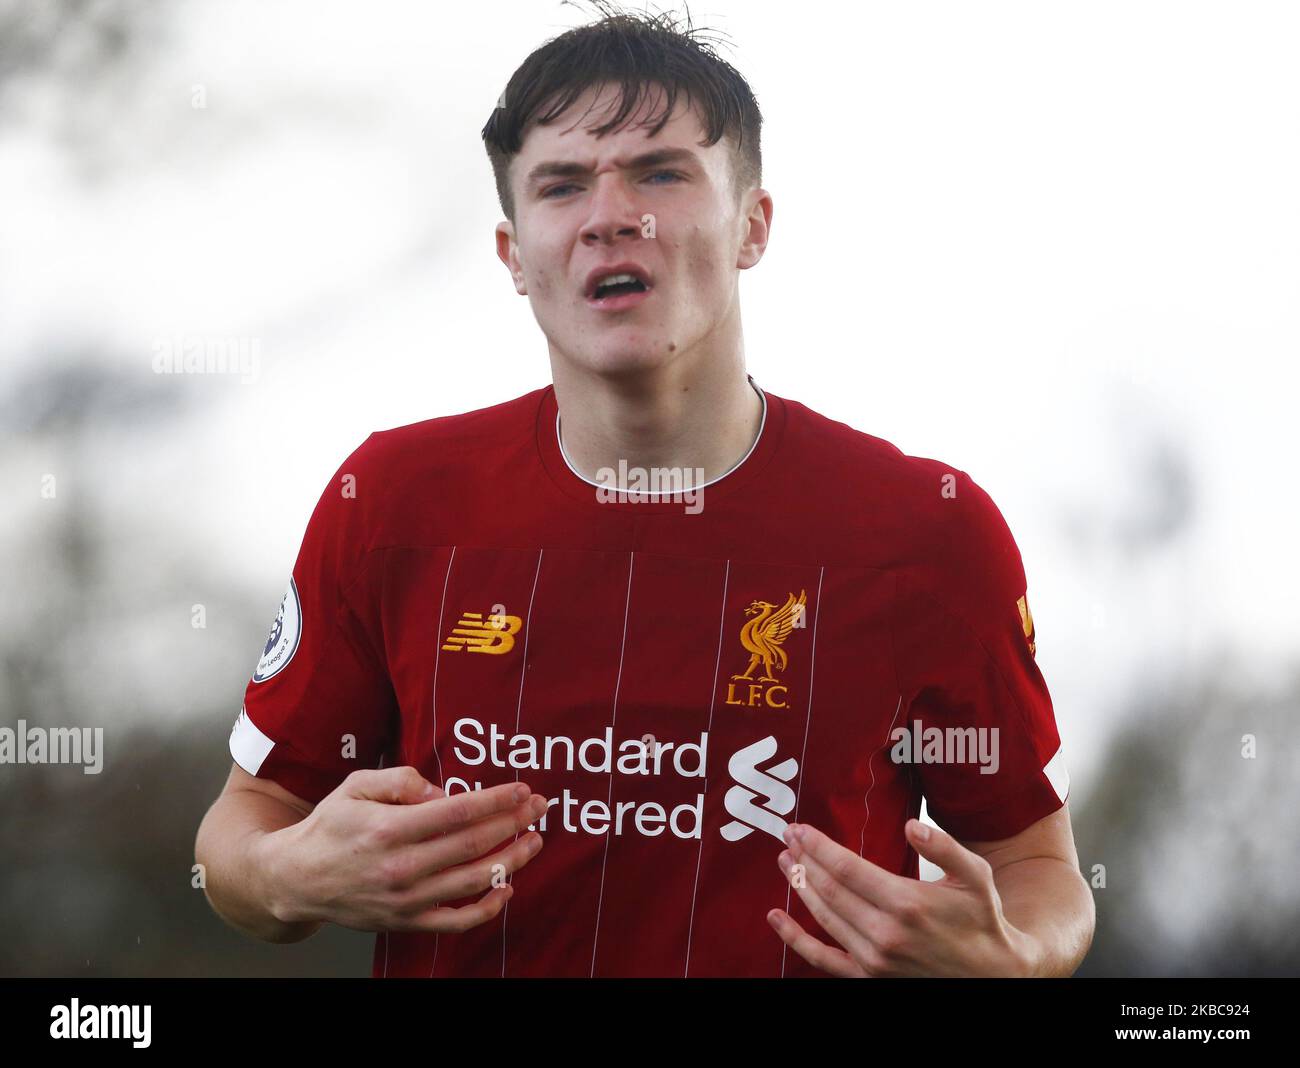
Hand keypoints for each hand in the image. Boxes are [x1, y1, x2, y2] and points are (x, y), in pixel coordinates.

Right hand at [260, 766, 547, 933]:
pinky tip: (507, 888)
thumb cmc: (330, 826)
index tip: (522, 790)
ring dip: (512, 860)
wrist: (297, 879)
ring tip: (534, 841)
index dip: (496, 800)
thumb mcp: (358, 785)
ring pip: (474, 882)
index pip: (457, 812)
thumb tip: (444, 792)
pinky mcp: (407, 922)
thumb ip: (402, 780)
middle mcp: (401, 866)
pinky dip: (488, 909)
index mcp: (389, 828)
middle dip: (514, 823)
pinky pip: (457, 921)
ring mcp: (406, 900)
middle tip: (539, 808)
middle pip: (473, 844)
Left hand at [767, 818, 1036, 976]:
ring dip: (800, 887)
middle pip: (829, 889)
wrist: (992, 974)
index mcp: (908, 903)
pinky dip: (795, 939)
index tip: (798, 828)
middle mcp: (885, 933)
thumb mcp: (975, 876)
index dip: (817, 846)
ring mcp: (874, 959)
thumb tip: (911, 825)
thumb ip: (944, 845)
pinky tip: (776, 918)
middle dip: (804, 860)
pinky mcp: (869, 977)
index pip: (846, 868)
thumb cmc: (982, 918)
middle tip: (787, 837)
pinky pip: (823, 959)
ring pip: (824, 917)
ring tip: (785, 862)